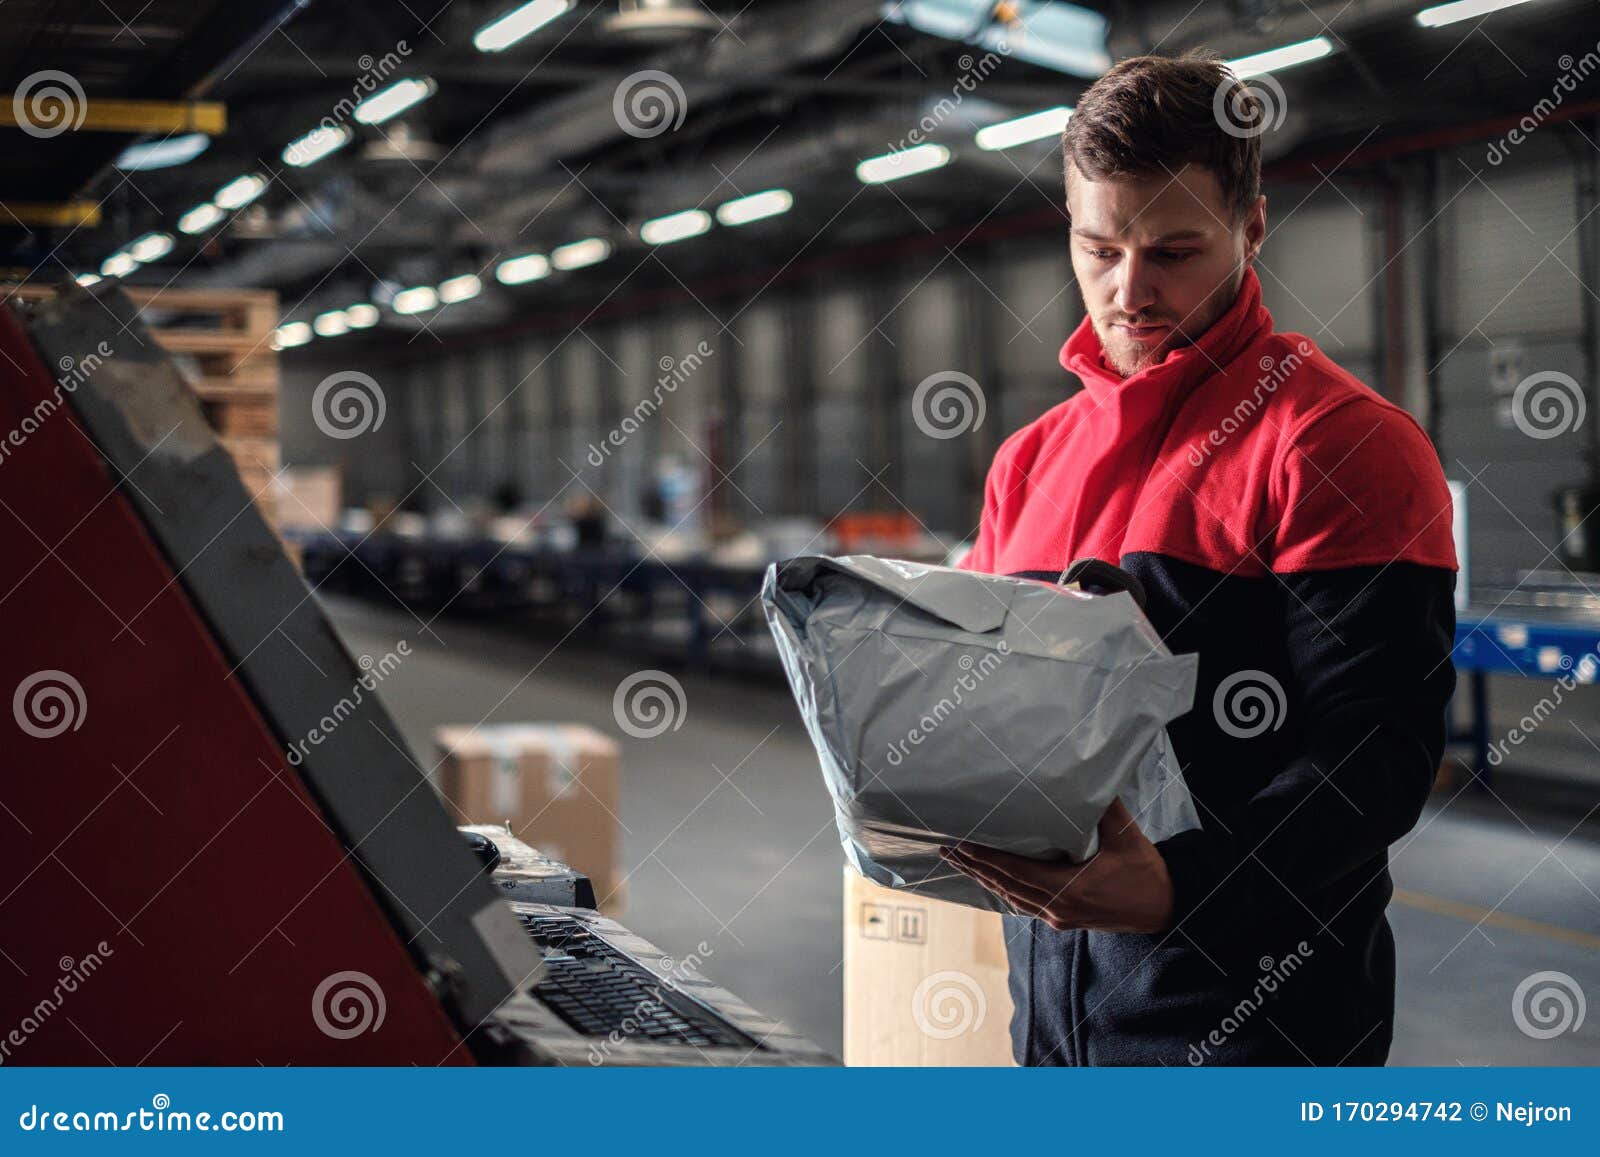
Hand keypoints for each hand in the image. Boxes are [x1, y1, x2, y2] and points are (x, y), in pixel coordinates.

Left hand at [939, 798, 1174, 933]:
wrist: (1164, 907)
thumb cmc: (1146, 872)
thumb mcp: (1128, 837)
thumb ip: (1107, 808)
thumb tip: (1091, 775)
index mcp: (1069, 888)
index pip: (1015, 872)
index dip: (986, 859)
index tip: (961, 845)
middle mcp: (1058, 907)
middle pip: (1005, 886)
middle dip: (974, 867)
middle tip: (946, 849)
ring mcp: (1059, 916)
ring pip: (1011, 897)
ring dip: (984, 879)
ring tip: (958, 861)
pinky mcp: (1063, 918)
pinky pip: (1025, 903)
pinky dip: (1004, 888)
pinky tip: (989, 878)